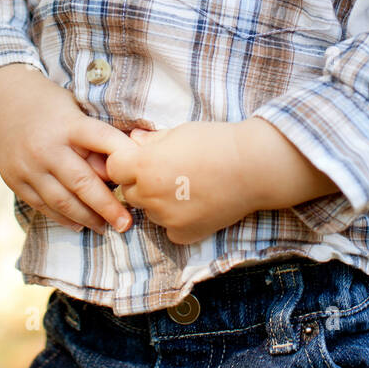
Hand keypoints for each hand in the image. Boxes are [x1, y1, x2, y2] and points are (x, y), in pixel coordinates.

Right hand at [0, 65, 133, 233]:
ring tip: (105, 228)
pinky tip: (79, 224)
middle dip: (107, 207)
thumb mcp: (76, 111)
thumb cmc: (52, 107)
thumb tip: (119, 173)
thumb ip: (94, 141)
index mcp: (69, 125)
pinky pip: (42, 206)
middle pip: (82, 183)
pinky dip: (62, 218)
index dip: (124, 161)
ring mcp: (28, 166)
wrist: (4, 102)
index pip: (103, 141)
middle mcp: (47, 147)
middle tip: (126, 224)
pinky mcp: (15, 181)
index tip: (141, 181)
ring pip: (62, 201)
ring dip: (87, 218)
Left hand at [104, 121, 258, 244]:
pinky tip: (197, 205)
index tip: (140, 160)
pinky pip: (168, 228)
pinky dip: (177, 219)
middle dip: (142, 183)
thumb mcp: (179, 132)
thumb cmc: (217, 142)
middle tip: (169, 173)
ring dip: (159, 202)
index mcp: (144, 166)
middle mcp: (150, 195)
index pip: (114, 169)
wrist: (253, 167)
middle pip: (130, 192)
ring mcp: (165, 218)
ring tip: (187, 188)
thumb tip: (133, 140)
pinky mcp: (183, 235)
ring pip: (150, 211)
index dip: (126, 163)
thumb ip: (150, 140)